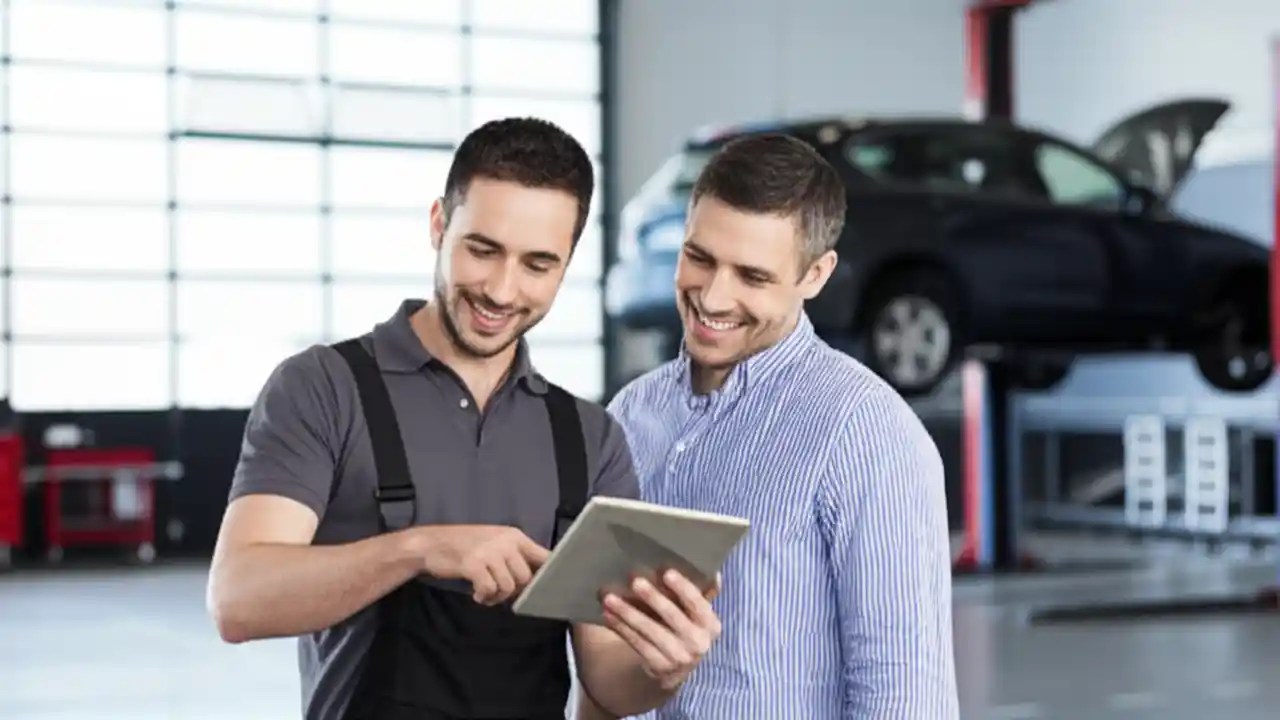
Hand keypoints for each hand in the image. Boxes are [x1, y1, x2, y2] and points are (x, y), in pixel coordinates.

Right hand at [417, 525, 550, 605]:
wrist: (431, 543)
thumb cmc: (466, 546)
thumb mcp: (496, 543)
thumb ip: (516, 556)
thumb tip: (538, 578)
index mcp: (514, 536)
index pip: (544, 556)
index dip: (549, 575)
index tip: (546, 589)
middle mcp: (505, 541)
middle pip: (526, 578)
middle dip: (514, 591)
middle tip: (499, 592)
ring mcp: (489, 552)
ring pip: (508, 587)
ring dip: (497, 596)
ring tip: (485, 593)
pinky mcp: (473, 564)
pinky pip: (489, 589)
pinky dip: (484, 597)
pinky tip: (476, 594)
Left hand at [600, 569, 722, 689]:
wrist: (676, 667)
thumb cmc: (686, 626)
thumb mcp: (699, 613)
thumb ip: (704, 593)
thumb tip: (713, 572)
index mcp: (711, 624)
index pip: (697, 602)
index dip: (683, 588)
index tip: (666, 572)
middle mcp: (699, 642)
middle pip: (672, 616)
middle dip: (653, 597)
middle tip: (635, 581)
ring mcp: (679, 657)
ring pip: (650, 630)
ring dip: (628, 613)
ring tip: (610, 597)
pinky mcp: (659, 666)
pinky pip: (637, 643)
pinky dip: (621, 628)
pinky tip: (608, 615)